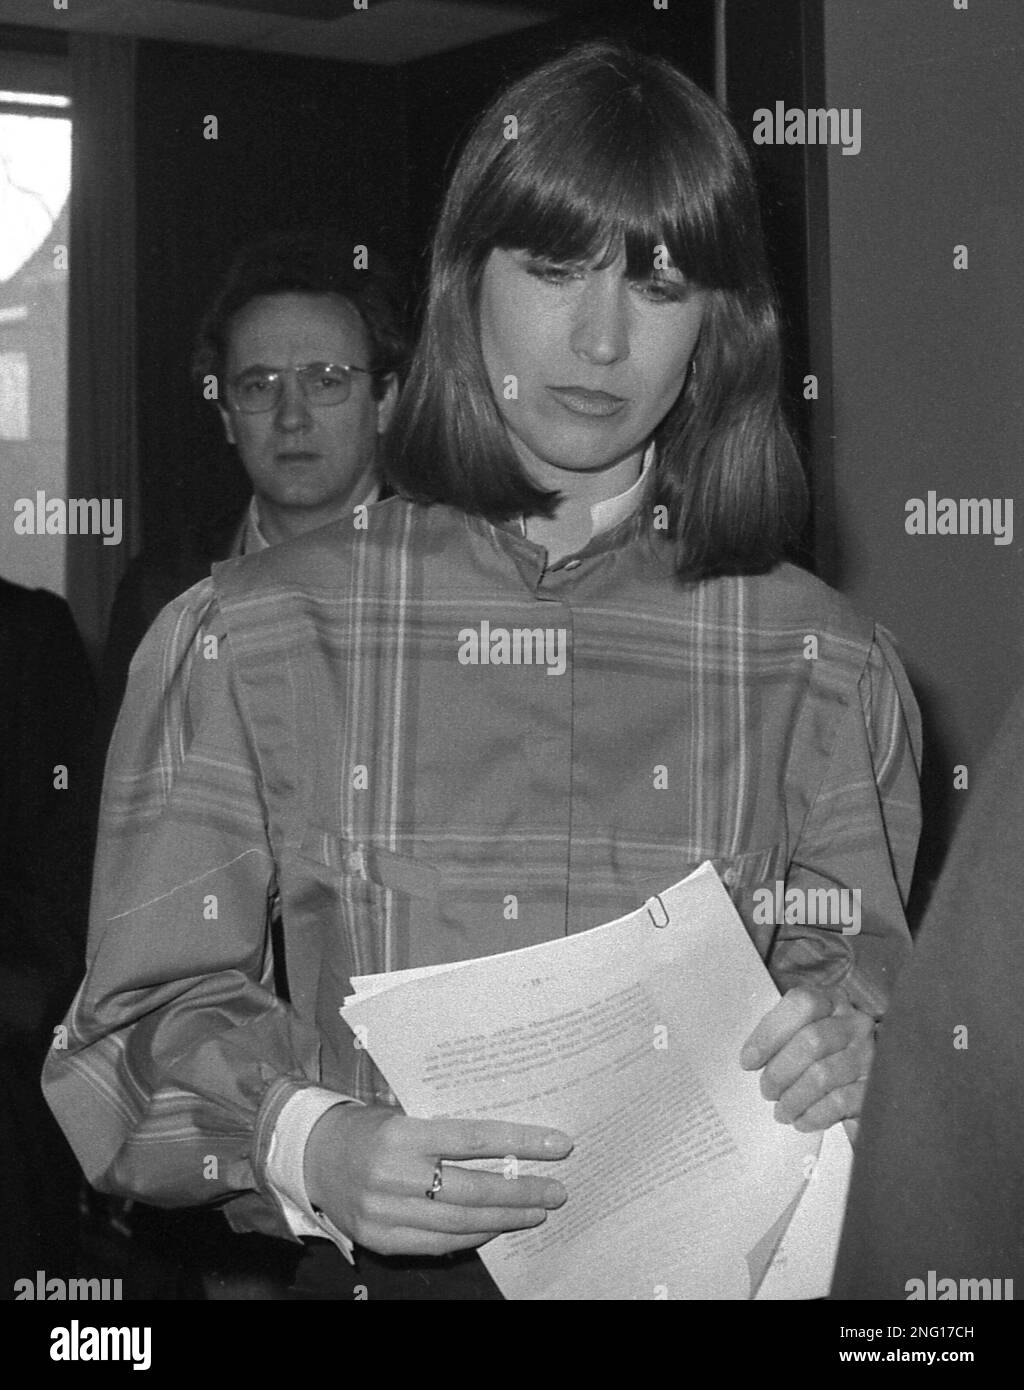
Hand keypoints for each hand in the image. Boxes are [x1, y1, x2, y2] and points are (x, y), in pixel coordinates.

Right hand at [304, 1104, 571, 1256]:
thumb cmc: (368, 1126)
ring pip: (460, 1223)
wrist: (311, 1153)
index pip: (474, 1140)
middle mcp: (393, 1175)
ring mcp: (384, 1212)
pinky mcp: (380, 1238)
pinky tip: (496, 1228)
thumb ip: (446, 1131)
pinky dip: (472, 1237)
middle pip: (473, 1190)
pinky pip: (438, 1244)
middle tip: (557, 1191)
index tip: (559, 1146)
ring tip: (537, 1211)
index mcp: (402, 1134)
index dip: (520, 1144)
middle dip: (522, 1192)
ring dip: (505, 1219)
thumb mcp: (404, 1114)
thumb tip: (508, 1145)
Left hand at [739, 987, 874, 1131]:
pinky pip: (838, 1102)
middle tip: (767, 1091)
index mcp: (832, 1001)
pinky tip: (802, 1120)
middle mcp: (854, 1023)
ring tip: (781, 1111)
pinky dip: (813, 1115)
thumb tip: (750, 1059)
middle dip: (780, 1072)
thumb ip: (779, 1036)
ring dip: (793, 1099)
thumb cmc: (821, 1056)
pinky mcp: (875, 1088)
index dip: (770, 1033)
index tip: (748, 1061)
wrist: (863, 1085)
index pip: (802, 1004)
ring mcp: (869, 1055)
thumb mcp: (800, 1034)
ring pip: (822, 1075)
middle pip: (811, 1041)